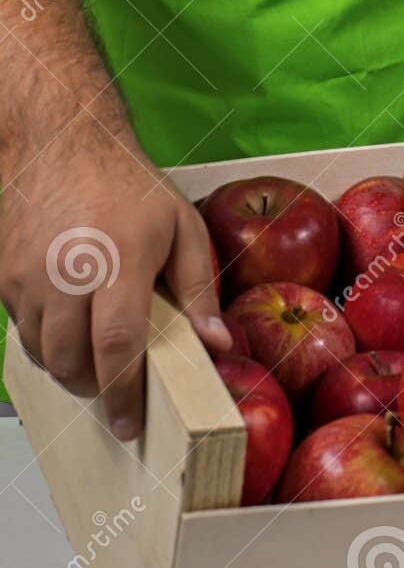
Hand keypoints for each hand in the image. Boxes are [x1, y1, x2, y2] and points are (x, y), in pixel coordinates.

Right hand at [0, 122, 230, 438]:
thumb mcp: (181, 226)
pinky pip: (20, 331)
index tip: (130, 424)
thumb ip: (198, 289)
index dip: (123, 394)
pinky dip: (44, 342)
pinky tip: (68, 325)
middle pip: (72, 362)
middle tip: (116, 388)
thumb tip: (218, 344)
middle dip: (95, 387)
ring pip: (42, 354)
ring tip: (95, 357)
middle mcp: (67, 271)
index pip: (116, 347)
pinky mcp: (4, 276)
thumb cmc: (128, 185)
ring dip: (68, 367)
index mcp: (119, 259)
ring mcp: (28, 275)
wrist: (62, 144)